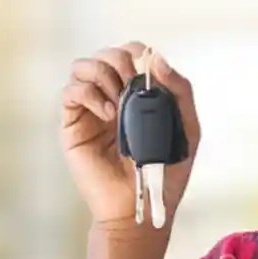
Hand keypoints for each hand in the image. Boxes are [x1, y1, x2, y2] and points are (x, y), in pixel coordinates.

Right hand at [59, 41, 200, 230]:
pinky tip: (107, 114)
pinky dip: (89, 94)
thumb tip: (157, 60)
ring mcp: (91, 110)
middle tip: (130, 85)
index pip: (130, 55)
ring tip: (117, 101)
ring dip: (101, 74)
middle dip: (119, 61)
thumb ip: (180, 91)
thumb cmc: (164, 173)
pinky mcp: (74, 125)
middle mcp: (112, 97)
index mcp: (139, 94)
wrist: (140, 207)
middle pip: (105, 54)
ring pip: (82, 66)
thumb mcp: (186, 129)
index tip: (146, 68)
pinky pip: (71, 92)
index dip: (136, 52)